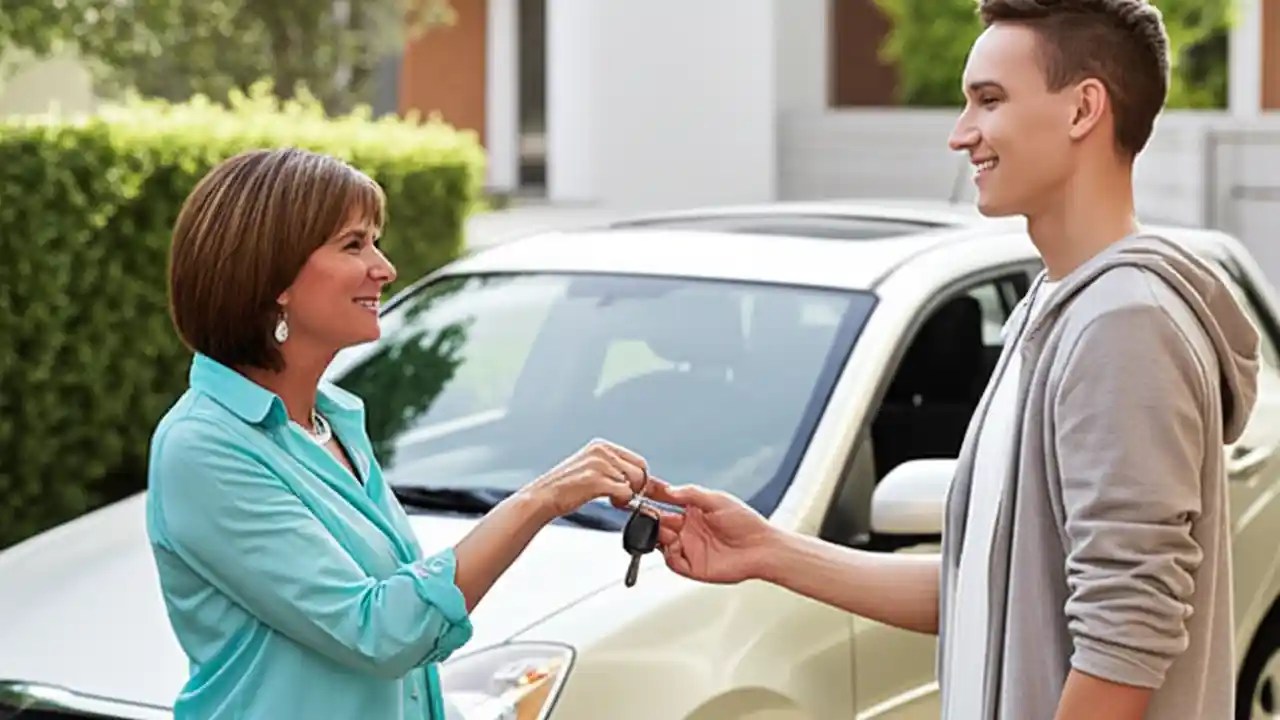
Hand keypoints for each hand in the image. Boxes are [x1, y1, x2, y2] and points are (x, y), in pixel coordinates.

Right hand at [522, 438, 648, 520]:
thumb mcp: (590, 469)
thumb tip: (636, 480)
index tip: (638, 491)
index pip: (637, 460)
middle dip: (638, 487)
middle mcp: (601, 451)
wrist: (542, 498)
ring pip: (635, 482)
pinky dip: (623, 502)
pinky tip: (611, 503)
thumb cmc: (564, 488)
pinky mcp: (596, 480)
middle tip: (627, 498)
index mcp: (601, 446)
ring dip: (629, 495)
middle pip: (640, 469)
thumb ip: (612, 470)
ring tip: (615, 500)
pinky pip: (625, 492)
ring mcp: (599, 465)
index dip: (640, 478)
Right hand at [645, 478, 776, 584]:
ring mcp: (689, 548)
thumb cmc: (746, 523)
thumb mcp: (717, 500)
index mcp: (693, 511)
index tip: (642, 488)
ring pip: (661, 542)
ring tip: (660, 528)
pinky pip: (673, 561)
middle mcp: (689, 529)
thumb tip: (669, 490)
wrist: (762, 548)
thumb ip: (691, 494)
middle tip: (643, 511)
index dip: (654, 495)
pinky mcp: (693, 566)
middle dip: (649, 516)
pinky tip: (673, 545)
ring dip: (656, 534)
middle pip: (659, 522)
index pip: (666, 501)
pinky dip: (668, 554)